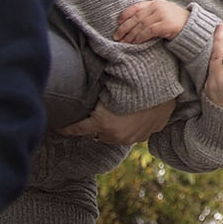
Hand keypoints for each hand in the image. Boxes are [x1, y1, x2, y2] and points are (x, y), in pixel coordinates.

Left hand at [61, 97, 176, 142]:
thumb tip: (78, 90)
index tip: (58, 127)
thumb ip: (93, 96)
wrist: (164, 90)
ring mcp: (131, 138)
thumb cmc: (134, 85)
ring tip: (115, 116)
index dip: (66, 128)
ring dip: (112, 129)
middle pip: (97, 135)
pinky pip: (132, 135)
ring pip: (114, 137)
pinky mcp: (145, 136)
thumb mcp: (109, 89)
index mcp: (102, 124)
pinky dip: (129, 128)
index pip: (77, 129)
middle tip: (94, 115)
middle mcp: (115, 135)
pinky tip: (132, 118)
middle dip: (94, 127)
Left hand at [115, 0, 189, 42]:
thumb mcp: (164, 11)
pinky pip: (148, 31)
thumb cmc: (177, 20)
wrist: (193, 26)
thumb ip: (153, 9)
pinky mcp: (165, 25)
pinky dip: (140, 37)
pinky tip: (135, 42)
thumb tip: (139, 11)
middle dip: (125, 28)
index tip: (118, 23)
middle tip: (117, 36)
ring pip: (140, 25)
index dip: (125, 15)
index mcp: (156, 3)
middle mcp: (157, 6)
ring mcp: (162, 15)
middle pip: (136, 17)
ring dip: (130, 35)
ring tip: (124, 42)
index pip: (136, 7)